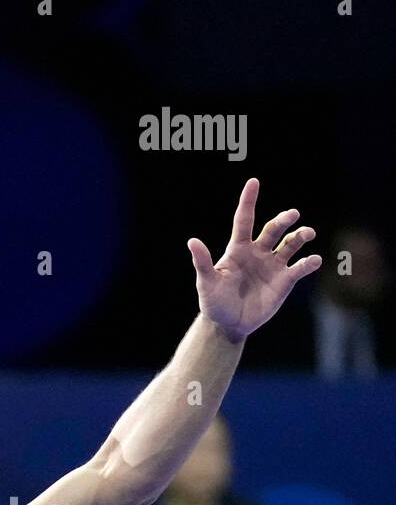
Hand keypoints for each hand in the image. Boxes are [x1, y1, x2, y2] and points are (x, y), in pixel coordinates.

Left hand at [187, 178, 322, 341]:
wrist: (229, 323)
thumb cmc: (214, 301)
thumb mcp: (207, 282)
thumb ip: (203, 262)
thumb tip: (192, 241)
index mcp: (238, 249)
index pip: (244, 220)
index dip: (248, 201)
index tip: (253, 182)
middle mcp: (258, 252)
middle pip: (273, 229)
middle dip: (284, 220)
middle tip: (293, 214)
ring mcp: (273, 265)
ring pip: (291, 244)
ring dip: (300, 236)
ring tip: (308, 233)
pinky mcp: (285, 280)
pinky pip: (300, 267)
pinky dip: (308, 263)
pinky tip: (313, 260)